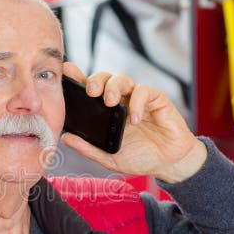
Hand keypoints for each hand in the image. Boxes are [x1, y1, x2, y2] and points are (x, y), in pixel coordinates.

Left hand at [60, 63, 206, 183]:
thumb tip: (65, 138)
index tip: (67, 71)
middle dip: (95, 81)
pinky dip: (136, 102)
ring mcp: (137, 98)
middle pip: (104, 79)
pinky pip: (144, 91)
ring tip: (110, 102)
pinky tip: (134, 119)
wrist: (169, 162)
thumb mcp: (109, 157)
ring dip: (113, 87)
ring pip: (122, 79)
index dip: (78, 77)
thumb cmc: (140, 157)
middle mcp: (120, 100)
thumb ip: (88, 148)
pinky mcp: (156, 99)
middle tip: (91, 93)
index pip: (89, 90)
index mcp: (105, 111)